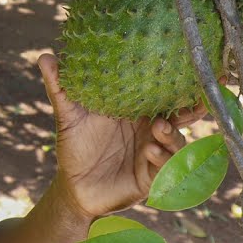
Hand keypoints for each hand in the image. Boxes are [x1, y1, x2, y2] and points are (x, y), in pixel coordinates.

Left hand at [35, 53, 205, 220]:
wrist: (72, 186)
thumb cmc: (75, 146)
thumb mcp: (68, 116)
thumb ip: (60, 88)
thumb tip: (45, 56)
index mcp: (136, 111)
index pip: (163, 95)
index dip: (182, 86)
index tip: (197, 73)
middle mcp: (149, 129)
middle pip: (180, 118)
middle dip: (191, 110)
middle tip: (196, 105)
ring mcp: (153, 152)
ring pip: (176, 141)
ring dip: (172, 135)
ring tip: (159, 128)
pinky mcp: (152, 176)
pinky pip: (165, 166)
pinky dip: (161, 158)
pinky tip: (149, 150)